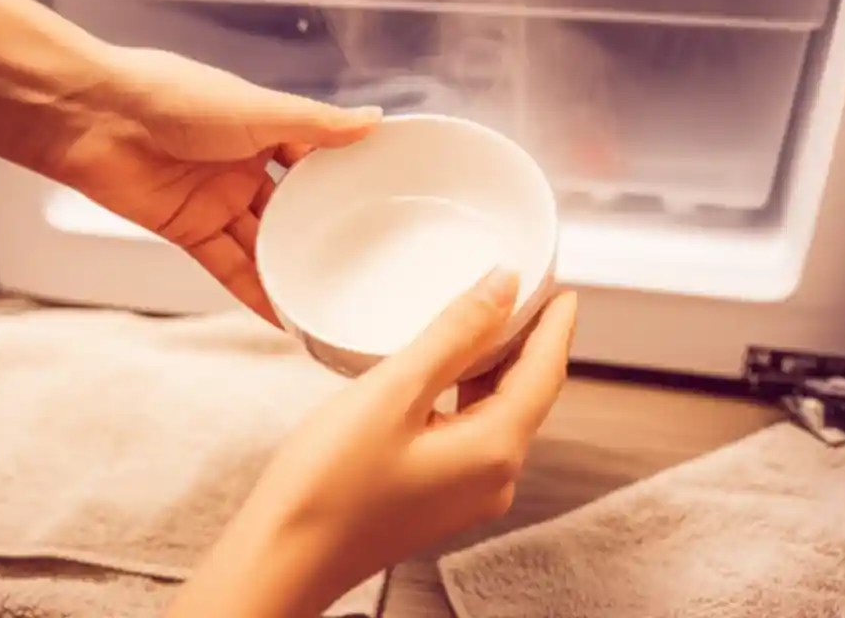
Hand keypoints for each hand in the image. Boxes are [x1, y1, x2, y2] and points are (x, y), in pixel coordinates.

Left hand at [40, 46, 380, 322]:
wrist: (93, 116)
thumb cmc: (173, 96)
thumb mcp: (258, 109)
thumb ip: (316, 124)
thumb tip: (373, 120)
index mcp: (261, 128)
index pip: (313, 159)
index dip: (341, 180)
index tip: (380, 204)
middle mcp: (241, 167)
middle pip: (289, 209)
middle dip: (319, 234)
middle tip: (362, 264)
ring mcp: (215, 201)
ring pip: (263, 244)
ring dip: (290, 270)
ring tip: (331, 300)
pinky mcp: (188, 231)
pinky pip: (229, 268)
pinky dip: (254, 291)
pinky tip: (283, 316)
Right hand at [168, 270, 578, 617]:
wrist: (282, 558)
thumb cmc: (328, 486)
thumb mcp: (393, 391)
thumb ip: (455, 334)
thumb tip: (504, 287)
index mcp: (494, 451)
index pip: (546, 373)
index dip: (555, 325)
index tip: (562, 288)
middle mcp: (494, 479)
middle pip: (528, 394)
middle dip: (527, 341)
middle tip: (520, 291)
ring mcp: (467, 494)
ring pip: (497, 413)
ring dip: (493, 366)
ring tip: (483, 319)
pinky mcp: (438, 498)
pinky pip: (471, 434)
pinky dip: (466, 394)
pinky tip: (443, 372)